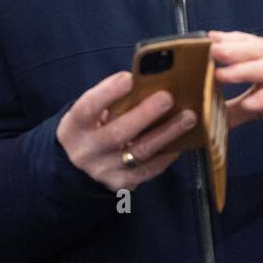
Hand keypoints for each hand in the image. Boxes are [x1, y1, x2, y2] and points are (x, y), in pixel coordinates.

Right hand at [56, 71, 196, 191]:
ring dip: (167, 133)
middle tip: (167, 98)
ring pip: (140, 152)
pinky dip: (166, 154)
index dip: (108, 93)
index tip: (129, 79)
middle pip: (118, 133)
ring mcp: (104, 170)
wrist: (77, 165)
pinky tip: (181, 141)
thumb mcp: (91, 111)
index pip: (89, 107)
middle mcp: (87, 151)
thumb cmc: (91, 126)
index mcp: (74, 126)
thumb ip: (111, 98)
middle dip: (145, 114)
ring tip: (188, 118)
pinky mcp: (121, 183)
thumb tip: (148, 79)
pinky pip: (149, 170)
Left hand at [209, 30, 262, 136]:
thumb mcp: (262, 101)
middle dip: (233, 49)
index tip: (206, 38)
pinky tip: (250, 103)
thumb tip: (209, 116)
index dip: (228, 38)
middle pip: (257, 49)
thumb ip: (237, 106)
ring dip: (245, 70)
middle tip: (211, 51)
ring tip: (222, 75)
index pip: (248, 41)